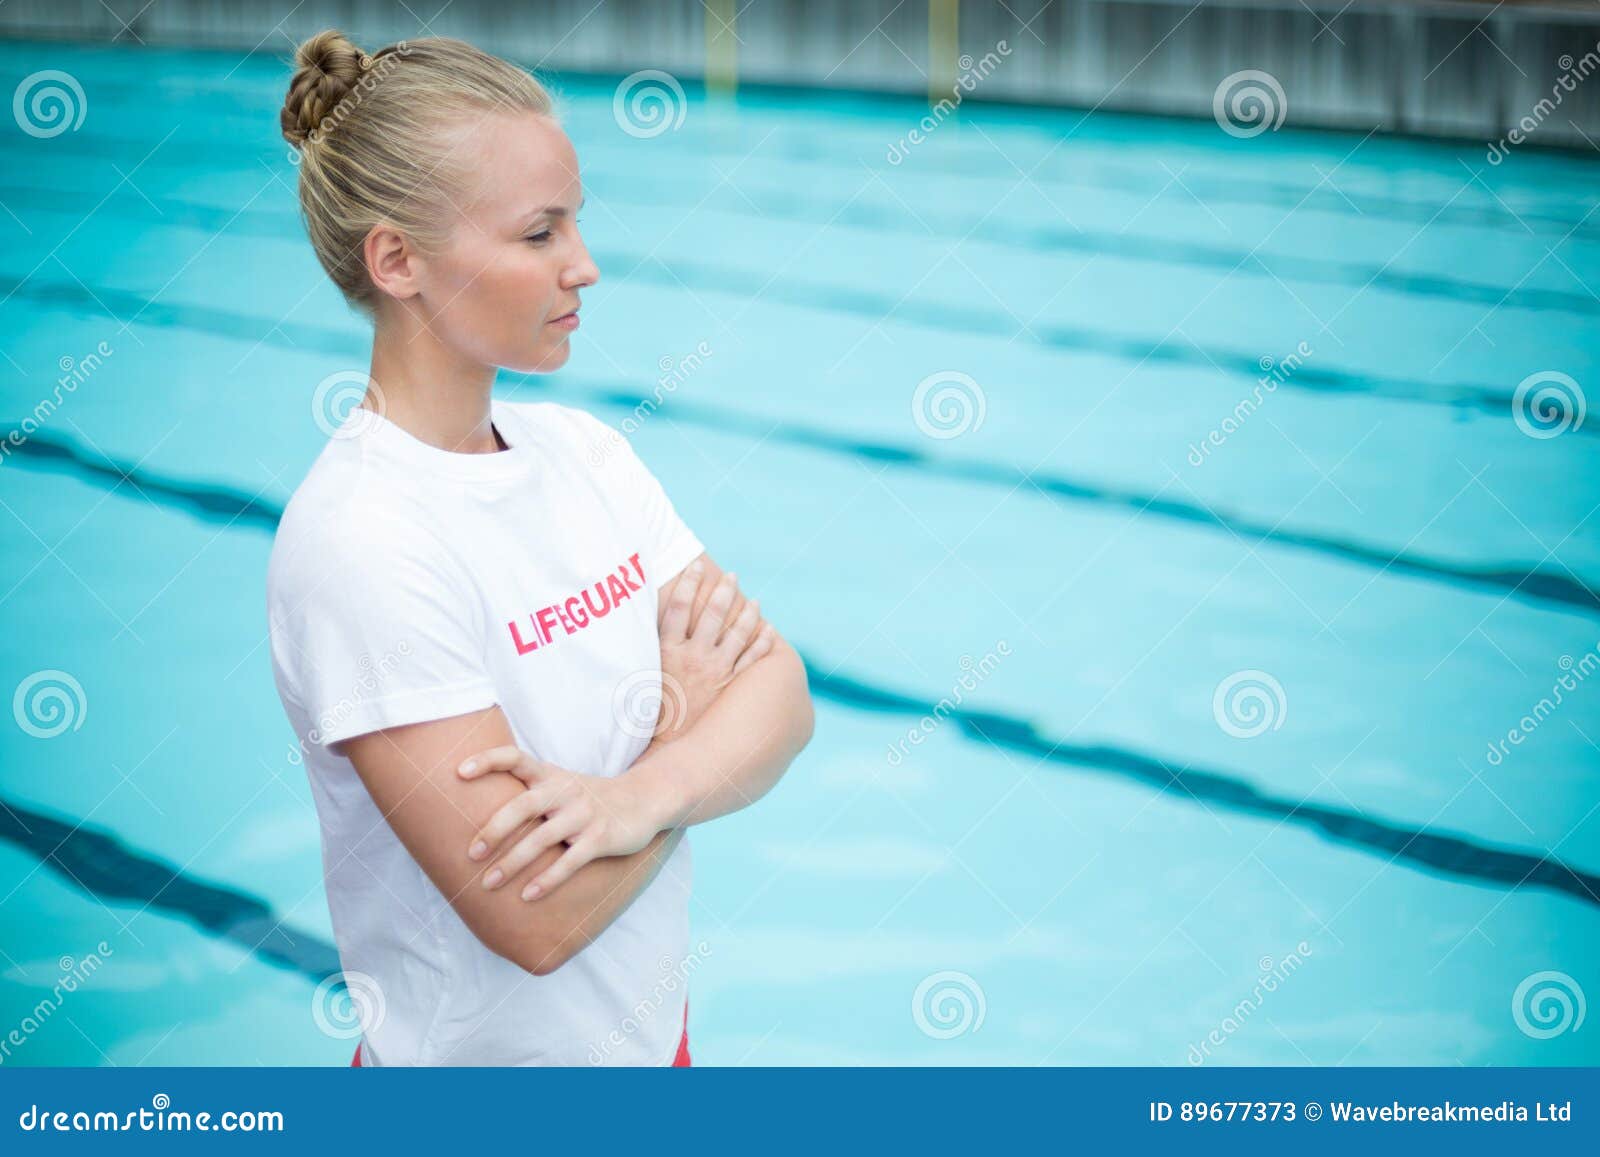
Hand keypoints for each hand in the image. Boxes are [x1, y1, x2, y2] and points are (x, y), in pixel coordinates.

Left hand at [457, 748, 669, 900]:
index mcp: (550, 775)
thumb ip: (529, 791)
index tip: (459, 772)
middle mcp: (564, 791)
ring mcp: (583, 814)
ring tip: (488, 883)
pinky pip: (570, 862)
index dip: (487, 760)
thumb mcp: (562, 784)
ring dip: (512, 863)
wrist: (645, 799)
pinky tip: (528, 896)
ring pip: (542, 839)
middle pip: (523, 806)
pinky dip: (547, 880)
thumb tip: (478, 812)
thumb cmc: (590, 797)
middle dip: (494, 830)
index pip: (515, 757)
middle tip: (470, 854)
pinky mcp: (601, 838)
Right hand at [655, 561, 773, 739]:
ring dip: (748, 614)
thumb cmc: (648, 712)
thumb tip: (632, 628)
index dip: (689, 584)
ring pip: (737, 634)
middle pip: (712, 614)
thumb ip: (647, 651)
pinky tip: (769, 631)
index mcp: (668, 650)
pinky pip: (752, 660)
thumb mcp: (641, 676)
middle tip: (732, 576)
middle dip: (724, 592)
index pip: (679, 607)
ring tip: (756, 602)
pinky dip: (762, 643)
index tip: (697, 567)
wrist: (666, 746)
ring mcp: (714, 671)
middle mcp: (694, 656)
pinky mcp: (729, 687)